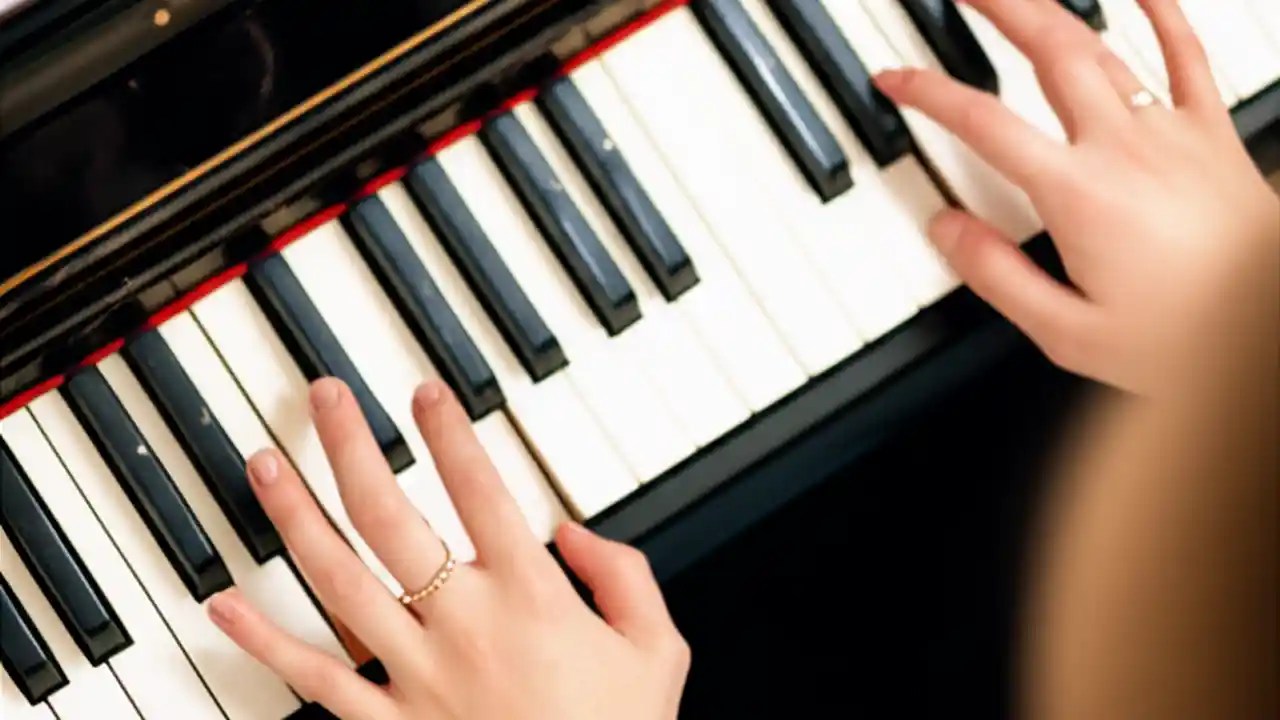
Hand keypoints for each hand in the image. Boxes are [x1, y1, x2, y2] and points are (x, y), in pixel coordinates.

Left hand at [206, 377, 689, 719]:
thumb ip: (625, 575)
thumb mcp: (658, 650)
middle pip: (390, 518)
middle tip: (327, 398)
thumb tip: (575, 531)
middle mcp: (465, 626)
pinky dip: (264, 641)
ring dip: (296, 517)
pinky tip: (224, 605)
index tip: (424, 393)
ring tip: (265, 465)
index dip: (449, 433)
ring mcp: (418, 675)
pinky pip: (315, 678)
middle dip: (350, 448)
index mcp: (532, 599)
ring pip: (339, 582)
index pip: (480, 491)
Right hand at [875, 0, 1278, 394]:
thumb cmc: (1185, 339)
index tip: (896, 80)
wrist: (1271, 332)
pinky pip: (1186, 56)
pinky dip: (1163, 13)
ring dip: (1050, 9)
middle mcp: (1121, 147)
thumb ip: (998, 276)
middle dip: (997, 9)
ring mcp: (1170, 131)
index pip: (984, 125)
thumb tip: (946, 230)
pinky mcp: (1211, 133)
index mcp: (1077, 195)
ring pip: (1102, 45)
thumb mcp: (1069, 332)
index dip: (928, 95)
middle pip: (1048, 51)